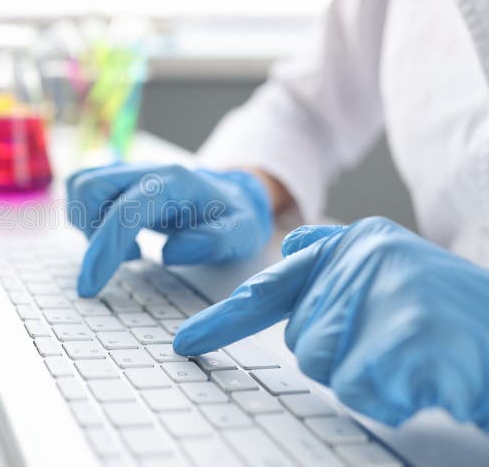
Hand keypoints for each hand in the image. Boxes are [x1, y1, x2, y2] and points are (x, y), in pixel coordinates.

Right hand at [67, 164, 272, 296]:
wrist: (232, 195)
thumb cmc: (234, 217)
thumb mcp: (242, 234)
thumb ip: (214, 241)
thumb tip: (170, 252)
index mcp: (174, 182)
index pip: (125, 209)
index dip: (103, 247)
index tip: (91, 285)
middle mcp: (146, 171)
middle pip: (90, 187)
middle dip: (94, 234)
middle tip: (129, 259)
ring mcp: (129, 173)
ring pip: (81, 185)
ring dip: (89, 226)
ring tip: (128, 250)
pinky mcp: (118, 181)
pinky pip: (83, 190)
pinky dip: (89, 219)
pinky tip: (120, 238)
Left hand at [173, 217, 488, 429]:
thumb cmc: (453, 313)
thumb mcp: (396, 266)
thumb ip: (338, 259)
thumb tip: (291, 246)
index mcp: (357, 243)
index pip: (272, 286)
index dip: (223, 319)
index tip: (184, 344)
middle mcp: (364, 259)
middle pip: (304, 341)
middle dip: (343, 354)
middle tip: (397, 341)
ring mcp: (385, 295)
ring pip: (327, 367)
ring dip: (368, 377)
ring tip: (415, 357)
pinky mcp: (406, 339)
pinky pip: (362, 390)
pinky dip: (393, 395)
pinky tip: (426, 375)